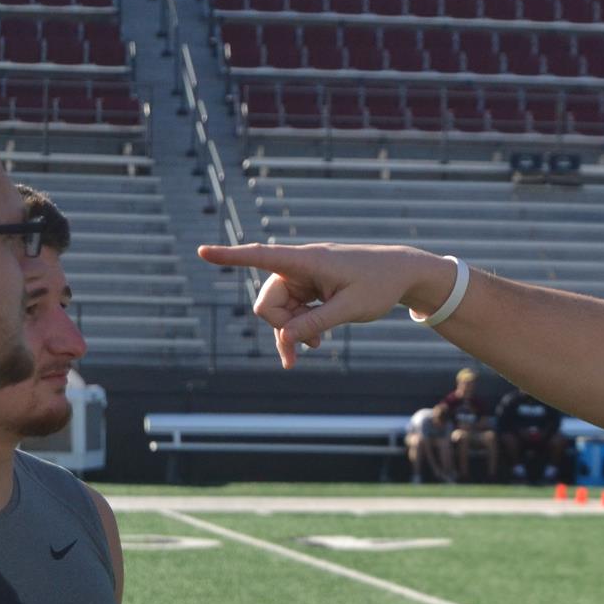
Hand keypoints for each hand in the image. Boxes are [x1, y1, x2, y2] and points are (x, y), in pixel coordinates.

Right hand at [198, 242, 452, 367]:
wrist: (401, 274)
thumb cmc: (378, 284)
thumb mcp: (350, 308)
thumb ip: (316, 322)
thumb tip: (285, 337)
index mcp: (306, 261)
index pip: (261, 256)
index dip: (231, 257)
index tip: (202, 251)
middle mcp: (299, 267)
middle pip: (268, 302)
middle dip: (281, 328)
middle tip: (302, 352)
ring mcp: (303, 278)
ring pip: (279, 311)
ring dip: (292, 331)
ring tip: (316, 346)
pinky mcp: (309, 288)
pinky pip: (292, 311)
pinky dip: (300, 327)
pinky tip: (315, 341)